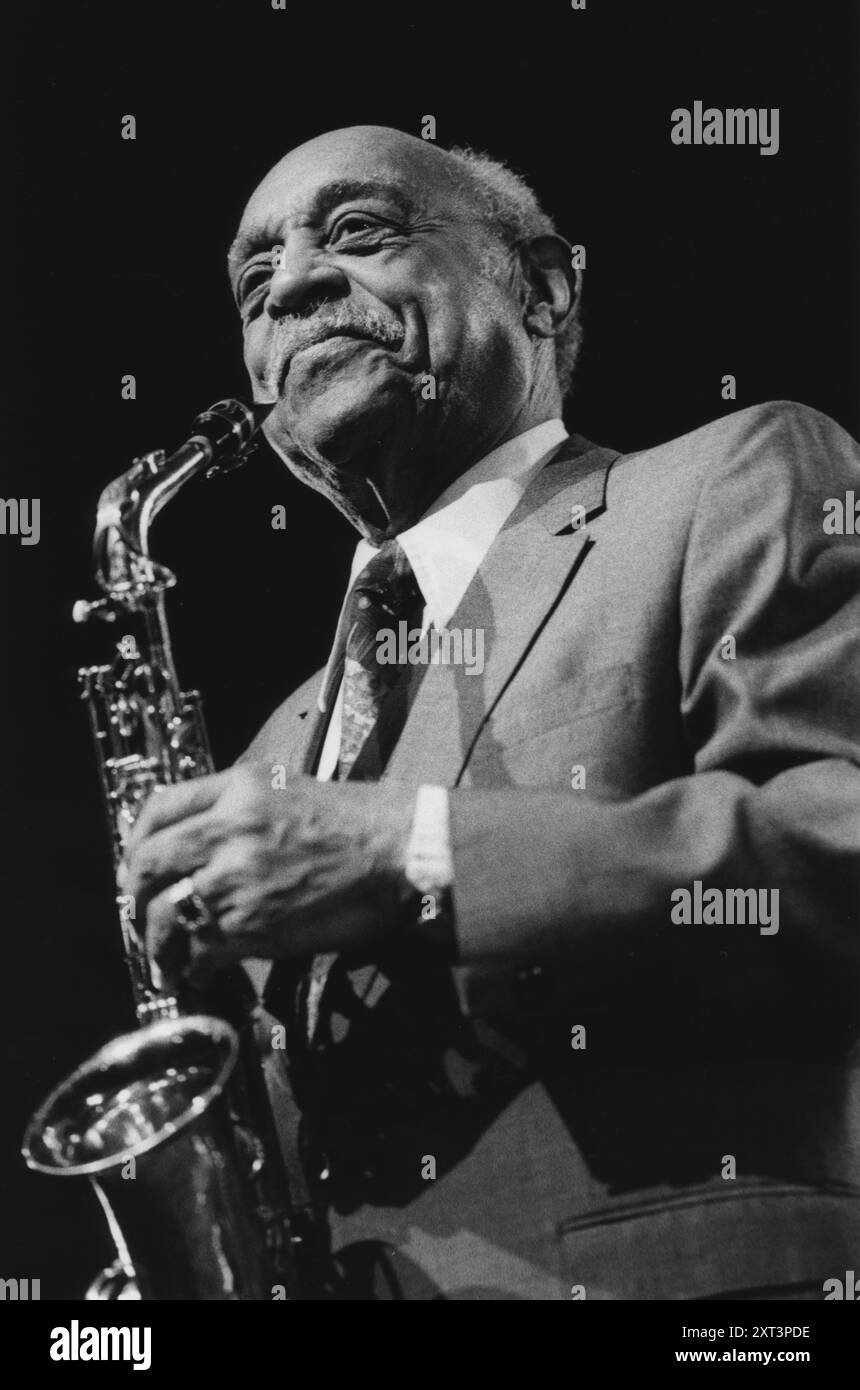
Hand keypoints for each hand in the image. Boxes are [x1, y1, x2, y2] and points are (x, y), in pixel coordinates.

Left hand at [119, 764, 414, 983]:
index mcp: (238, 788)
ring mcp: (236, 876)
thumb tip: (201, 846)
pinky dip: (191, 966)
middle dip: (136, 894)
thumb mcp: (289, 790)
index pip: (160, 807)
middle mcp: (229, 828)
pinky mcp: (251, 922)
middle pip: (149, 862)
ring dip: (157, 941)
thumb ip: (239, 810)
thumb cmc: (357, 822)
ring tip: (165, 956)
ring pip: (166, 912)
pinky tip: (197, 972)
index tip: (138, 863)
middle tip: (140, 914)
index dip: (137, 840)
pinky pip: (199, 949)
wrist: (399, 850)